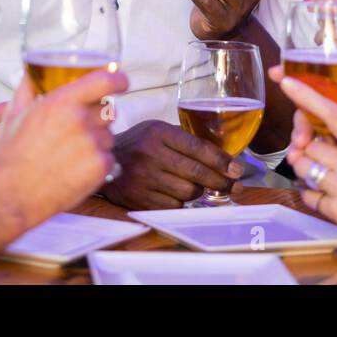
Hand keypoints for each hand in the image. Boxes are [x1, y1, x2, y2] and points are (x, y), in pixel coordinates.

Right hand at [0, 68, 126, 221]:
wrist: (10, 196)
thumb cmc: (9, 158)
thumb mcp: (13, 115)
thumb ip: (27, 88)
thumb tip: (31, 74)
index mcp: (61, 103)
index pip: (105, 80)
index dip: (118, 79)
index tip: (120, 82)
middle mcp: (80, 121)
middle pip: (108, 110)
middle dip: (97, 117)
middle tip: (76, 131)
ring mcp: (93, 145)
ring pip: (108, 135)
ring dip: (96, 140)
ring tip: (68, 154)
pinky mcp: (100, 168)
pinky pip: (108, 157)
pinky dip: (96, 162)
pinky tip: (73, 168)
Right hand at [102, 119, 243, 209]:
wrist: (100, 159)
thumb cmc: (136, 144)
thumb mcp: (156, 130)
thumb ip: (183, 139)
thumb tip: (222, 156)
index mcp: (158, 132)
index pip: (198, 148)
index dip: (222, 160)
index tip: (237, 169)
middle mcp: (150, 154)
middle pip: (197, 172)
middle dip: (221, 182)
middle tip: (235, 186)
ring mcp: (143, 178)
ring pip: (188, 192)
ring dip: (199, 192)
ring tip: (199, 187)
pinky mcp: (138, 198)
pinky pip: (173, 205)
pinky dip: (181, 202)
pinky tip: (178, 194)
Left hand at [278, 72, 336, 269]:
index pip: (332, 114)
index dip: (306, 97)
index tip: (286, 82)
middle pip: (310, 145)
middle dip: (307, 148)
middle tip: (312, 150)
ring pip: (305, 170)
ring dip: (306, 170)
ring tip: (321, 172)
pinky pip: (309, 197)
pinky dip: (312, 194)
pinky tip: (327, 193)